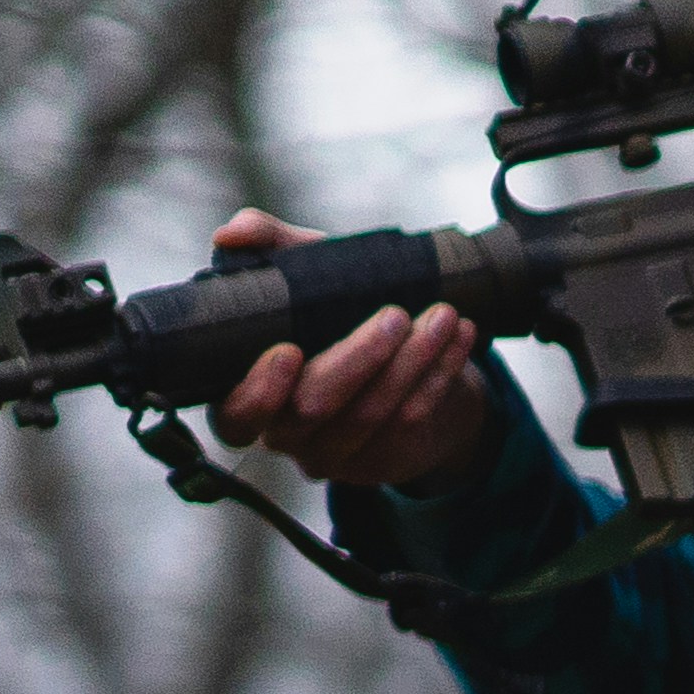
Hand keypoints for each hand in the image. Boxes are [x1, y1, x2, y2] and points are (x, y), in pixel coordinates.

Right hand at [198, 211, 487, 487]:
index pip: (234, 416)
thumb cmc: (339, 314)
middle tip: (395, 316)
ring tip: (443, 316)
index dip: (257, 391)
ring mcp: (333, 452)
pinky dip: (439, 375)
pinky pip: (410, 420)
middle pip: (311, 409)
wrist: (410, 359)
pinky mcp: (381, 459)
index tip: (289, 350)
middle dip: (357, 360)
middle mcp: (285, 431)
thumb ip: (269, 247)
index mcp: (248, 393)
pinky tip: (460, 339)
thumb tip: (232, 234)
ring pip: (368, 415)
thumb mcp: (307, 273)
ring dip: (411, 363)